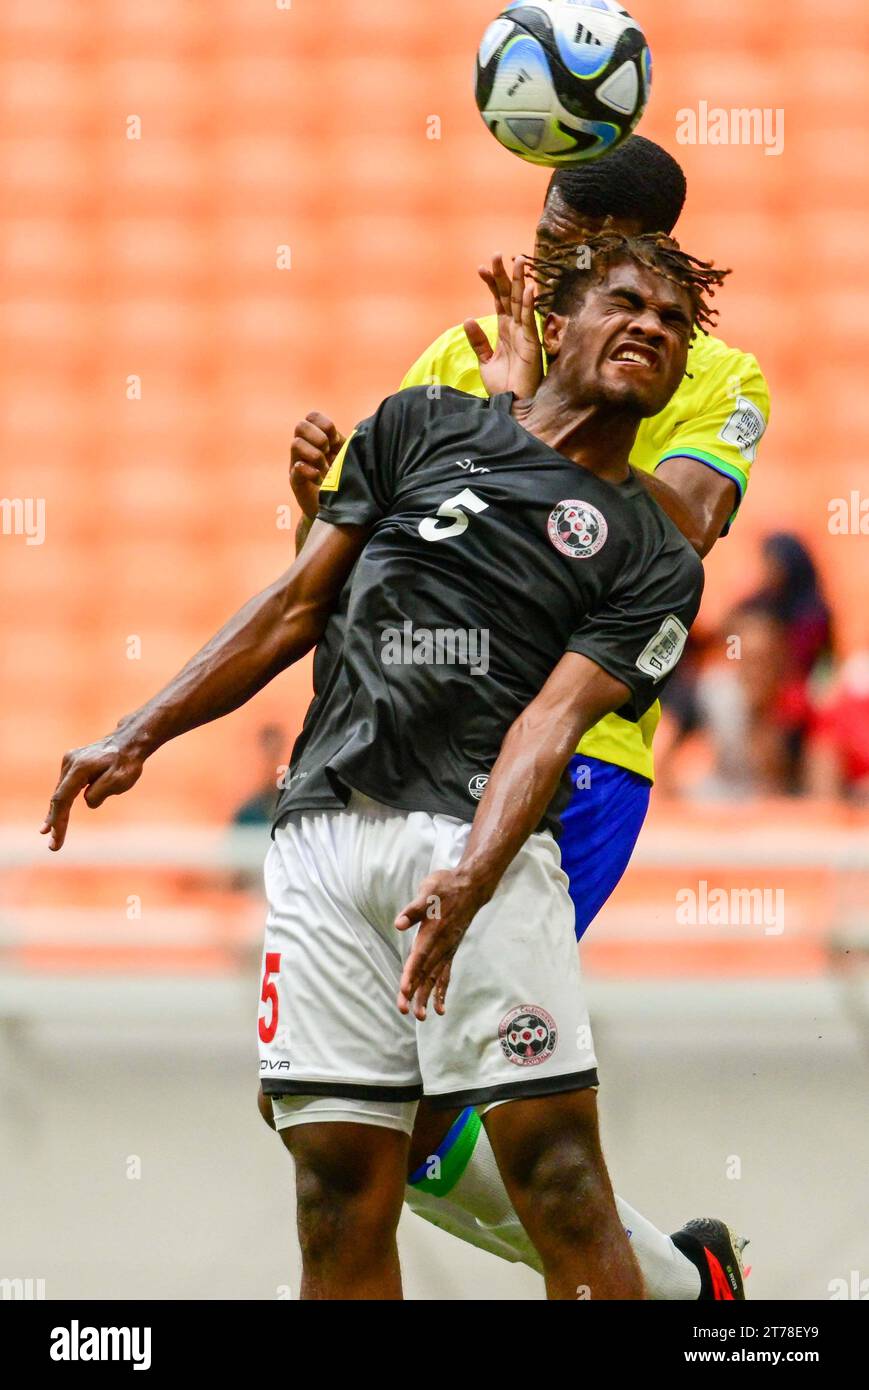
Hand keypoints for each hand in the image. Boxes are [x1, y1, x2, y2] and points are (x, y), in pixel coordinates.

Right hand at [41, 731, 146, 850]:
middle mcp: (69, 763)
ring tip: (49, 832)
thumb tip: (87, 802)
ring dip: (56, 812)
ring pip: (61, 792)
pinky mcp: (73, 762)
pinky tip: (58, 814)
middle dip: (55, 822)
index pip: (62, 800)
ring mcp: (70, 761)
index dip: (58, 822)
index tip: (56, 840)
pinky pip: (66, 786)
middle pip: (58, 797)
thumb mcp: (118, 781)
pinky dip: (63, 801)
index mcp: (79, 768)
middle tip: (54, 845)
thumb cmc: (127, 762)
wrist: (130, 741)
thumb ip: (98, 793)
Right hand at [290, 411, 345, 521]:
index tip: (336, 440)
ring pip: (295, 444)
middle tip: (329, 451)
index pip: (312, 417)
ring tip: (326, 468)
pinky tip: (320, 478)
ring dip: (315, 454)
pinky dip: (310, 471)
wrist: (338, 510)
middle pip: (300, 426)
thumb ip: (350, 443)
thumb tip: (360, 432)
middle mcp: (305, 448)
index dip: (324, 424)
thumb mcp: (350, 458)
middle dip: (318, 437)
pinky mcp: (295, 480)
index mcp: (318, 438)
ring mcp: (298, 463)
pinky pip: (297, 468)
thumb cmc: (346, 480)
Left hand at [394, 867, 491, 1020]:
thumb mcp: (428, 891)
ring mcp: (447, 949)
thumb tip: (399, 923)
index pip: (419, 957)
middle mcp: (441, 944)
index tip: (404, 991)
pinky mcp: (450, 950)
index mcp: (433, 931)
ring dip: (427, 996)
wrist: (471, 886)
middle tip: (406, 1011)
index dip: (411, 974)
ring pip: (435, 977)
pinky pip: (446, 974)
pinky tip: (439, 1007)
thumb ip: (414, 910)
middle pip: (426, 972)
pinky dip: (442, 990)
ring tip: (420, 1016)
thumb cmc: (446, 887)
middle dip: (415, 992)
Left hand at [463, 254, 542, 399]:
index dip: (491, 284)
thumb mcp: (485, 361)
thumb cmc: (503, 386)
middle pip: (510, 295)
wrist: (511, 405)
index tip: (480, 268)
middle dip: (504, 275)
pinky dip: (529, 305)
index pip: (498, 300)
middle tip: (497, 254)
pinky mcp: (532, 345)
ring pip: (522, 303)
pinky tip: (529, 288)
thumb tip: (467, 319)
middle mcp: (516, 328)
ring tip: (519, 260)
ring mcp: (525, 335)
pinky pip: (530, 321)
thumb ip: (478, 341)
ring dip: (520, 281)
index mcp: (505, 330)